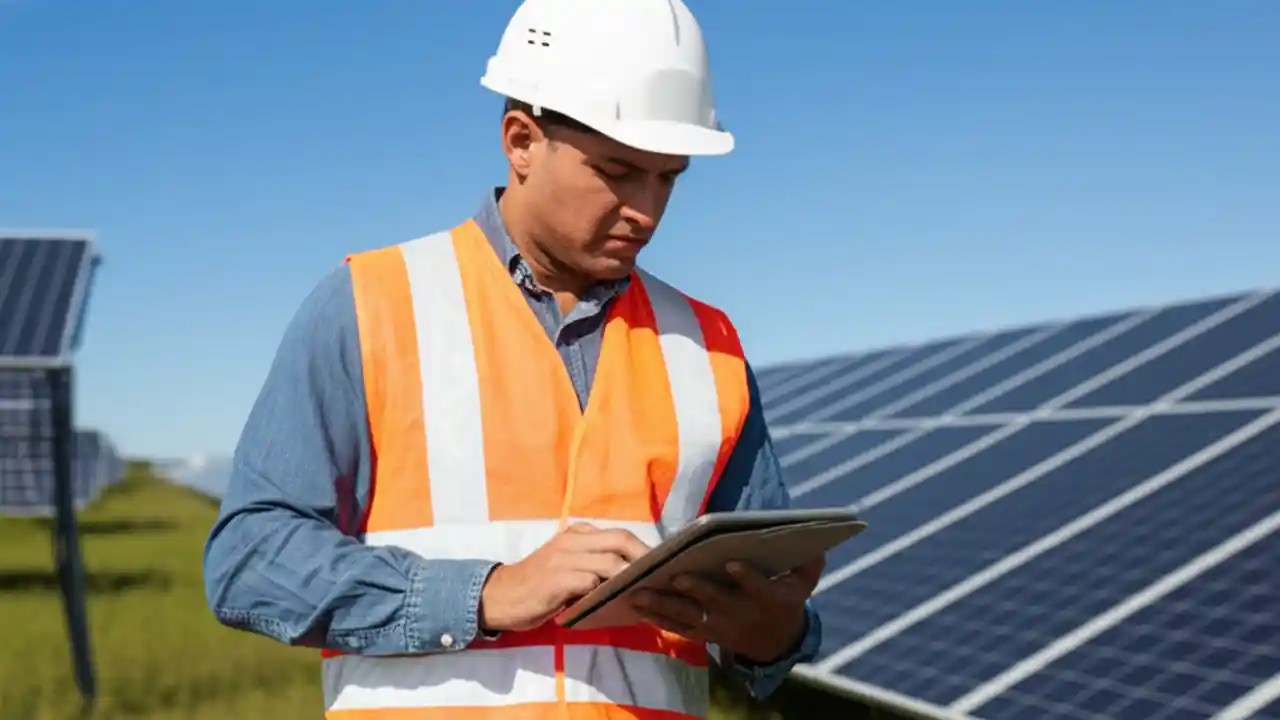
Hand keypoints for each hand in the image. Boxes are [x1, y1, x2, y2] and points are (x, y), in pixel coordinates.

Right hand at [479, 523, 650, 632]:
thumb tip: (630, 575)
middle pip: (620, 540)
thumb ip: (592, 563)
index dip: (643, 547)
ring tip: (647, 590)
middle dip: (644, 557)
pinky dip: (608, 592)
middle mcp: (572, 540)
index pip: (619, 534)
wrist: (499, 597)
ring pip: (609, 561)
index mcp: (576, 534)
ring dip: (630, 577)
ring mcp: (564, 558)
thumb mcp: (565, 564)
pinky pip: (591, 582)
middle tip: (662, 576)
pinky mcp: (557, 579)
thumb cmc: (536, 585)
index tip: (662, 564)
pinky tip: (620, 603)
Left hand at [630, 555, 824, 663]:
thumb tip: (817, 544)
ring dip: (664, 605)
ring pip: (689, 616)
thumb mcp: (803, 584)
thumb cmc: (786, 601)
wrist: (775, 642)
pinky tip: (636, 604)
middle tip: (677, 576)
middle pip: (716, 602)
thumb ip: (809, 565)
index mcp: (768, 600)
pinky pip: (678, 627)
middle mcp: (741, 615)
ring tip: (639, 592)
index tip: (733, 563)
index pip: (758, 588)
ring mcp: (720, 627)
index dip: (747, 577)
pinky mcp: (704, 633)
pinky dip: (657, 617)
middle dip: (696, 590)